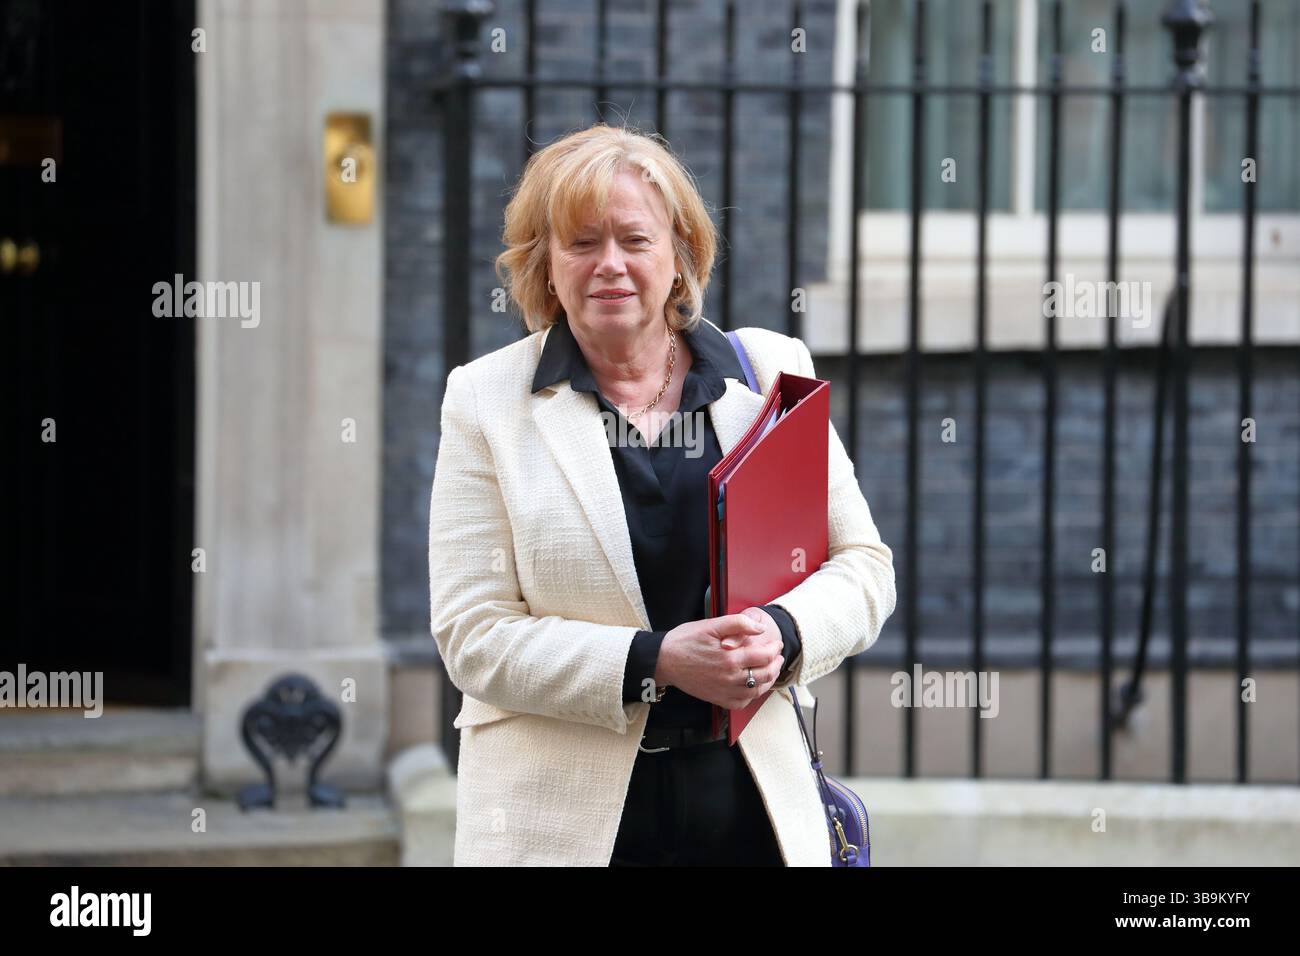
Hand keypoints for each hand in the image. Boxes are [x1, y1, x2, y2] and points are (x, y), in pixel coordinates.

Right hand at [657, 608, 785, 709]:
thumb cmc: (685, 641)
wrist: (664, 661)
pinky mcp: (717, 699)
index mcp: (730, 659)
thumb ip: (738, 623)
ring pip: (756, 691)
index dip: (774, 649)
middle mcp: (730, 678)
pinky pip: (742, 702)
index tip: (776, 643)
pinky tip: (753, 686)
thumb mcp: (711, 625)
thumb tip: (759, 628)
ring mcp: (724, 691)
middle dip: (776, 665)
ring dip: (768, 680)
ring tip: (771, 670)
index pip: (764, 656)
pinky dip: (752, 696)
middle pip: (765, 675)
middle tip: (778, 656)